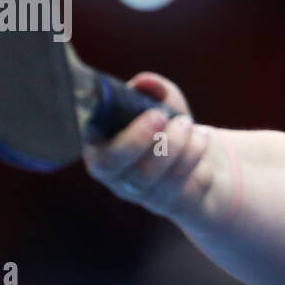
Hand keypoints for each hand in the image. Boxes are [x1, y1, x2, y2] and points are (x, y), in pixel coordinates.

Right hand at [82, 71, 211, 218]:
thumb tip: (145, 82)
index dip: (101, 126)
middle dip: (136, 138)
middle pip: (112, 162)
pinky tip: (201, 137)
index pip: (83, 138)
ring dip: (171, 143)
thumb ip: (154, 89)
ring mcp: (134, 190)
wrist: (199, 159)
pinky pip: (173, 182)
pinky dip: (191, 154)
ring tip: (187, 122)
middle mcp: (110, 170)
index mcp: (98, 141)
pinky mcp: (161, 203)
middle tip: (161, 115)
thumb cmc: (169, 127)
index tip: (141, 110)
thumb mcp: (163, 102)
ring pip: (146, 173)